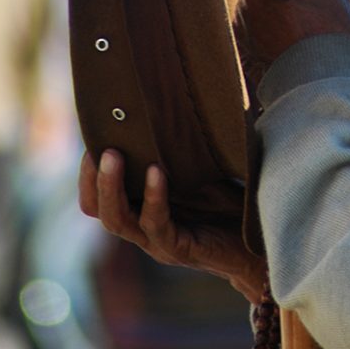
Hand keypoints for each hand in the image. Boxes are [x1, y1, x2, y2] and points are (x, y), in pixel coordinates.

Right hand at [78, 150, 267, 303]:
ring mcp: (159, 243)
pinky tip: (157, 172)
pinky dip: (153, 197)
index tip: (92, 136)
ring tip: (113, 155)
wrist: (262, 243)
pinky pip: (156, 224)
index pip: (96, 198)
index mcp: (140, 210)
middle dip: (91, 178)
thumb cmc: (231, 202)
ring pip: (118, 220)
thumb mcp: (198, 170)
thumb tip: (173, 98)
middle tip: (95, 148)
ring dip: (111, 187)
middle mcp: (143, 229)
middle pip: (97, 209)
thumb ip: (179, 149)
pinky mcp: (180, 250)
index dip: (87, 171)